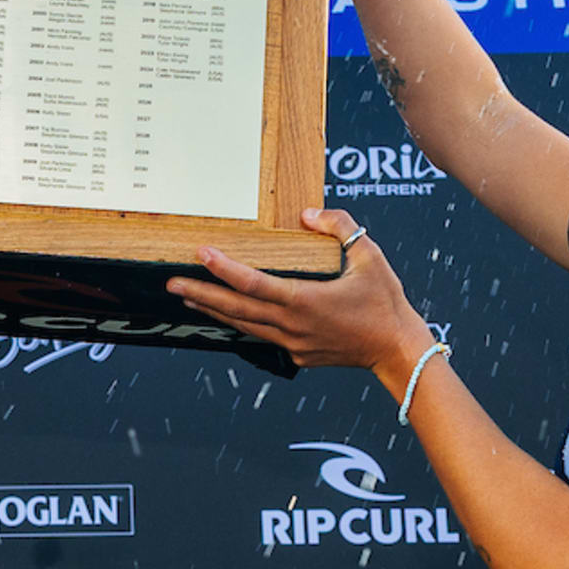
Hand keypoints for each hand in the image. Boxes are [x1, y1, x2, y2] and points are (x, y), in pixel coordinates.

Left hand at [168, 212, 429, 377]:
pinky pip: (261, 336)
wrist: (397, 351)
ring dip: (214, 310)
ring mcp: (292, 344)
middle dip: (200, 294)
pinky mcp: (298, 355)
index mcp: (305, 301)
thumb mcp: (369, 257)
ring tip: (188, 297)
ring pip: (243, 325)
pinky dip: (240, 323)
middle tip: (171, 283)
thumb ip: (339, 227)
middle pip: (235, 309)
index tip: (201, 254)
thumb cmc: (386, 304)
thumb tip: (308, 213)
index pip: (253, 284)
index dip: (224, 269)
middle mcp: (292, 326)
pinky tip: (226, 314)